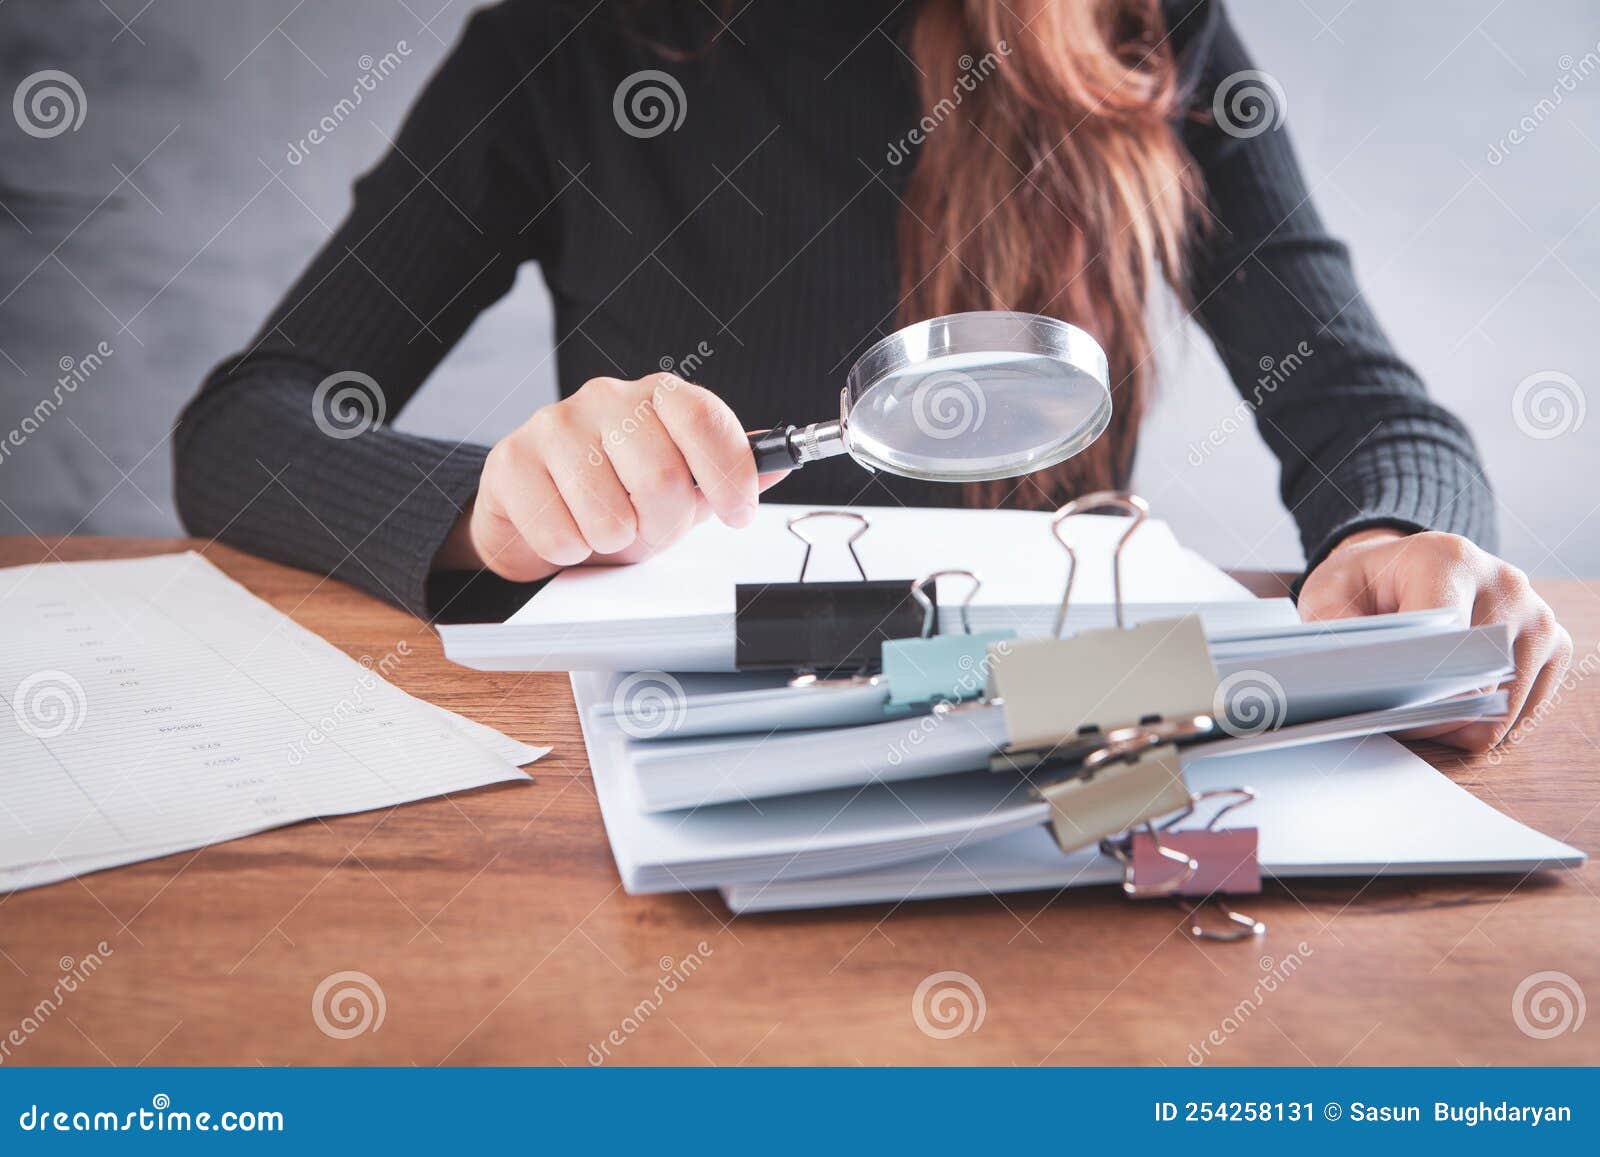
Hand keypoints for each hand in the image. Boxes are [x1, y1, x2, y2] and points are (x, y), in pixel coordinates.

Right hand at [436, 373, 783, 579]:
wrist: (535, 514)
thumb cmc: (613, 498)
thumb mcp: (682, 491)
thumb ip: (726, 477)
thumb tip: (779, 464)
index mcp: (657, 398)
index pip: (703, 418)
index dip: (729, 474)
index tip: (738, 514)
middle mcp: (606, 398)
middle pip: (661, 477)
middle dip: (663, 525)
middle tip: (650, 530)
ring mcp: (555, 424)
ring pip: (610, 514)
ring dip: (614, 541)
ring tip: (604, 529)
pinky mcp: (511, 460)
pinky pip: (561, 533)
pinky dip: (571, 550)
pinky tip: (566, 530)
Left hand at [1297, 527, 1571, 751]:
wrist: (1399, 569)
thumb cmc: (1365, 585)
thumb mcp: (1328, 595)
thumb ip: (1338, 631)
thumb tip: (1355, 676)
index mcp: (1449, 560)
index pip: (1449, 645)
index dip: (1419, 688)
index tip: (1389, 704)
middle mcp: (1505, 582)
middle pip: (1482, 679)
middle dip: (1438, 711)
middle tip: (1397, 711)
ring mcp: (1536, 613)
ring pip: (1509, 703)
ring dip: (1463, 721)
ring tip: (1422, 704)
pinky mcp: (1553, 642)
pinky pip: (1527, 708)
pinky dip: (1490, 720)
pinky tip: (1455, 704)